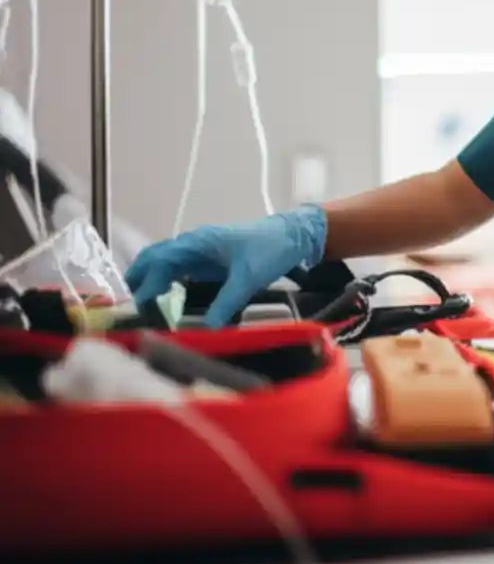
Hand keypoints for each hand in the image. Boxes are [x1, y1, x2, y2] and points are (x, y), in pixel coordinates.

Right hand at [125, 205, 327, 326]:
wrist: (294, 235)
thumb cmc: (270, 248)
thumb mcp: (249, 278)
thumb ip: (227, 302)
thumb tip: (207, 328)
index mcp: (197, 242)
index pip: (160, 262)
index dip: (145, 285)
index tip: (137, 308)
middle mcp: (193, 245)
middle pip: (154, 259)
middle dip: (138, 281)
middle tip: (129, 309)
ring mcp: (200, 251)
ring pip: (165, 265)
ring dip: (151, 282)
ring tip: (142, 309)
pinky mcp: (210, 260)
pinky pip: (181, 270)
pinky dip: (168, 283)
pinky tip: (167, 301)